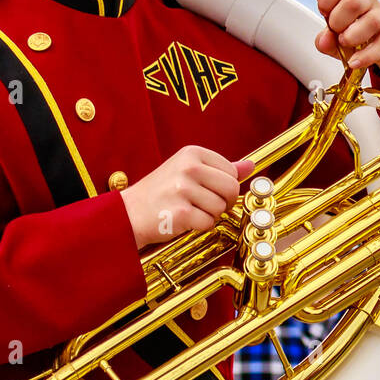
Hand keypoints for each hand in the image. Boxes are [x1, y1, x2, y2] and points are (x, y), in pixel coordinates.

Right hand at [120, 147, 254, 251]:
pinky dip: (199, 226)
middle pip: (231, 188)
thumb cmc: (160, 192)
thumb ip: (220, 168)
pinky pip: (208, 223)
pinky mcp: (181, 212)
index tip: (209, 191)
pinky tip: (183, 220)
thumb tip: (250, 166)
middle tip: (205, 205)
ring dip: (209, 215)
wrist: (129, 212)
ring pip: (220, 208)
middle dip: (223, 202)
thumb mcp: (188, 171)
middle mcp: (188, 167)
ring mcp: (183, 189)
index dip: (225, 187)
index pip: (231, 171)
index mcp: (192, 153)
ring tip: (189, 210)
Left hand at [314, 0, 379, 75]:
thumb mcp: (334, 37)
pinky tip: (354, 62)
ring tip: (345, 44)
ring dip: (354, 36)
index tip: (323, 13)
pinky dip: (366, 56)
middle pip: (354, 1)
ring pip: (372, 21)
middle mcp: (367, 0)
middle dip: (338, 20)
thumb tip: (323, 41)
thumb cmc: (354, 34)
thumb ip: (325, 39)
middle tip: (335, 32)